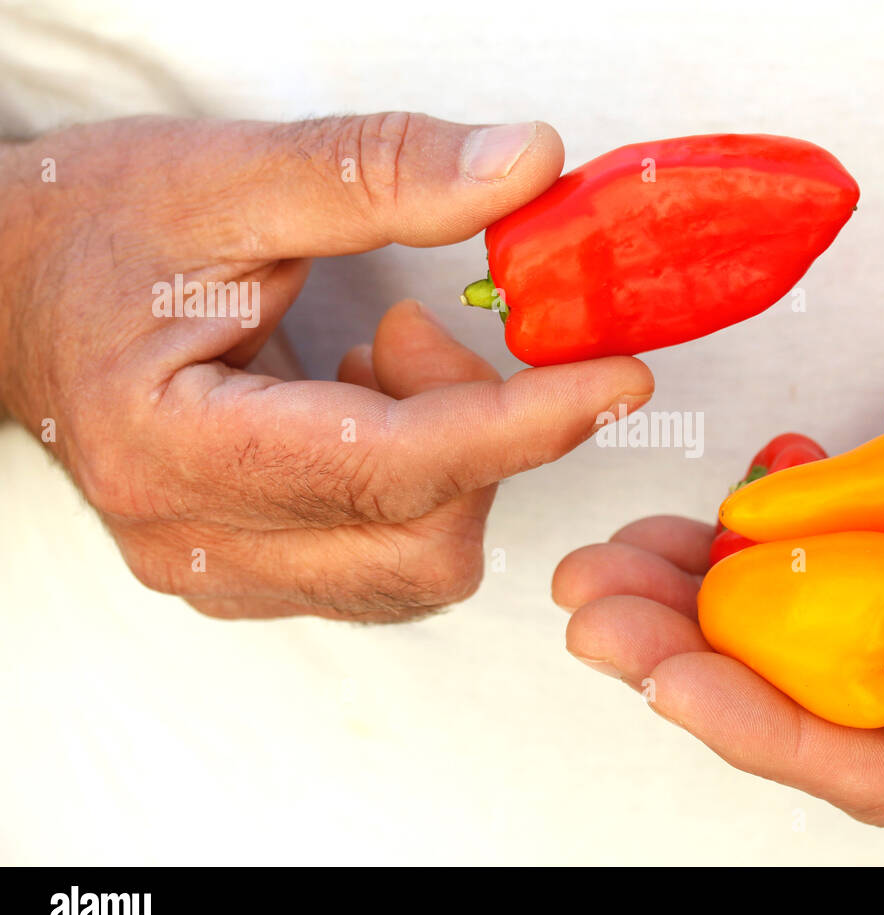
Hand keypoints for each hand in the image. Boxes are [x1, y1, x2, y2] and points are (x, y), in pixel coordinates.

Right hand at [0, 114, 652, 620]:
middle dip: (476, 435)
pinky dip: (422, 492)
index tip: (618, 380)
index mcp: (173, 445)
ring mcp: (221, 572)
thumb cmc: (97, 230)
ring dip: (451, 466)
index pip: (392, 466)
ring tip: (376, 368)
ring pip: (418, 567)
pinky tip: (367, 415)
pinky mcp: (251, 574)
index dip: (523, 423)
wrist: (10, 293)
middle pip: (422, 540)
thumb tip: (526, 164)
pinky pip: (390, 566)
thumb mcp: (228, 174)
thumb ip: (382, 171)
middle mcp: (194, 540)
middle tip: (417, 333)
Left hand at [553, 308, 883, 828]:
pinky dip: (763, 540)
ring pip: (806, 640)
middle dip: (697, 665)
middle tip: (600, 613)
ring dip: (701, 600)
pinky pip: (831, 569)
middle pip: (821, 710)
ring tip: (615, 564)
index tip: (674, 684)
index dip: (777, 737)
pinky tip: (713, 509)